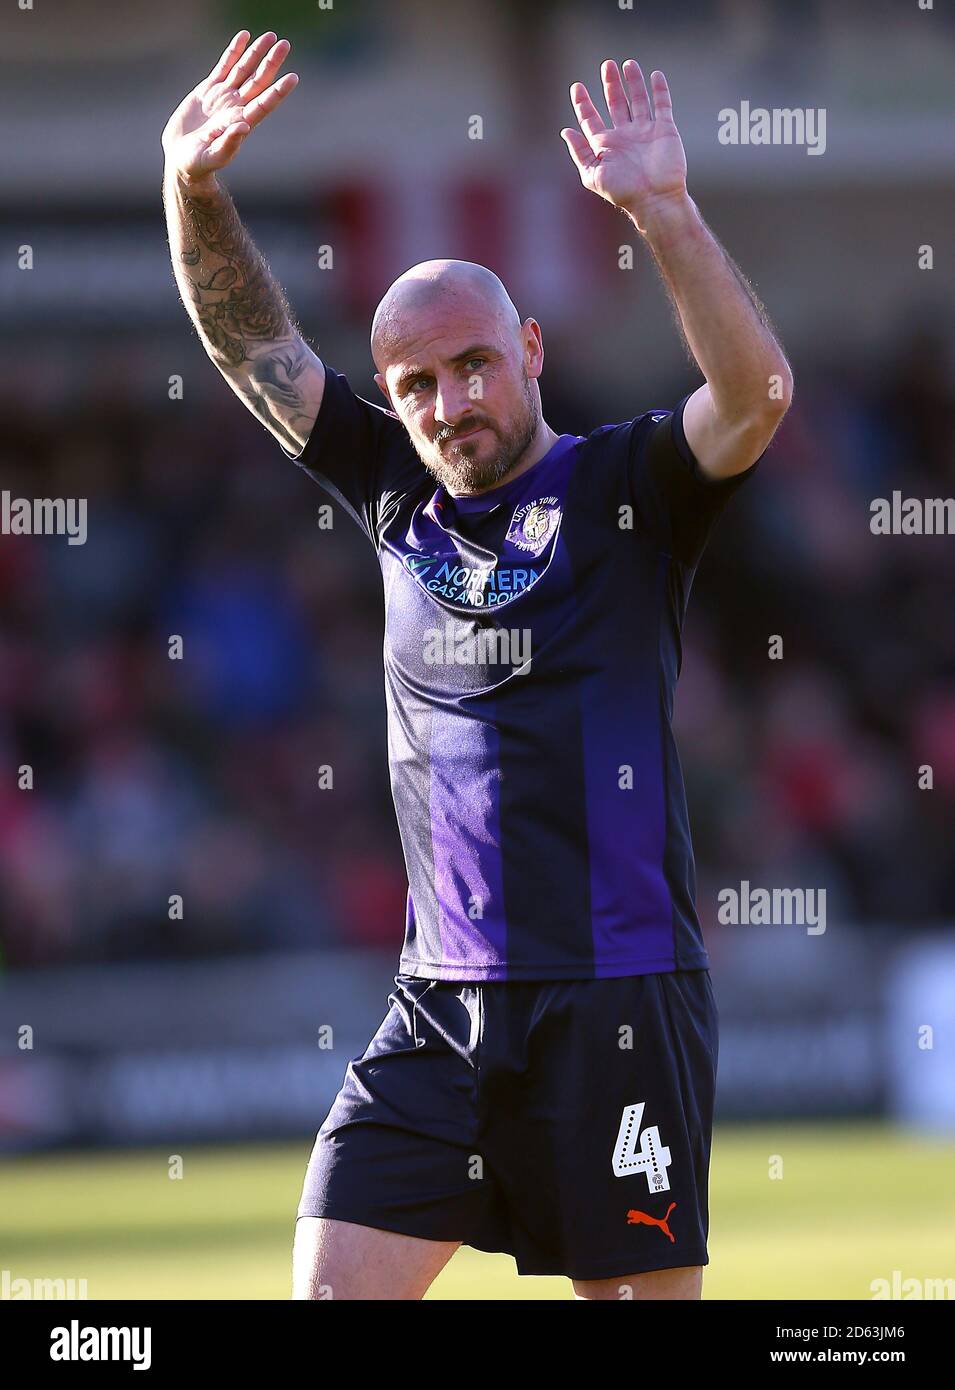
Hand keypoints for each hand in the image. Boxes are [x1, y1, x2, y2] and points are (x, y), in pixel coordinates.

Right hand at [162, 30, 297, 190]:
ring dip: (256, 53)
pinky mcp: (209, 90)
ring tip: (271, 36)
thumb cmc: (199, 164)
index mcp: (241, 123)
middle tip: (285, 44)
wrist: (182, 158)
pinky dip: (234, 51)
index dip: (278, 91)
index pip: (264, 104)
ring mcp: (224, 96)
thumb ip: (228, 144)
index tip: (293, 78)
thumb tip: (244, 127)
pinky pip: (224, 66)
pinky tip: (244, 36)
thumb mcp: (213, 156)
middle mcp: (237, 107)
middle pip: (258, 81)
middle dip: (271, 63)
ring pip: (244, 70)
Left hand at [561, 59, 687, 228]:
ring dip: (633, 82)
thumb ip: (580, 152)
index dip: (583, 103)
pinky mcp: (665, 130)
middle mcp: (625, 136)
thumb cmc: (623, 191)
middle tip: (607, 65)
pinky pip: (662, 105)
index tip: (577, 87)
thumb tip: (566, 130)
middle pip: (615, 103)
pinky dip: (659, 90)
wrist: (654, 199)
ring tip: (627, 64)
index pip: (591, 119)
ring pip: (638, 100)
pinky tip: (654, 75)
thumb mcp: (593, 174)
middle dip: (610, 85)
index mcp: (606, 146)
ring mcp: (645, 131)